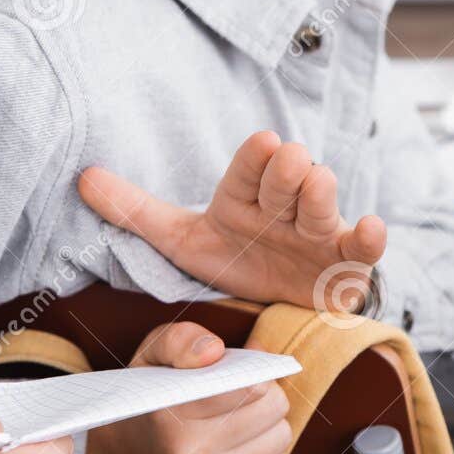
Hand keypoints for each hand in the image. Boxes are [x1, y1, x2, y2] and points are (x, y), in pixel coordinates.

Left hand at [78, 130, 386, 312]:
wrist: (275, 309)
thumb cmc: (236, 263)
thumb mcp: (184, 240)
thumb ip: (136, 210)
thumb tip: (82, 178)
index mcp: (247, 194)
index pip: (252, 163)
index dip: (258, 155)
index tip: (263, 144)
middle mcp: (285, 206)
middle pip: (292, 173)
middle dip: (290, 169)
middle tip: (287, 169)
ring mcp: (319, 231)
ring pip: (326, 200)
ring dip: (322, 193)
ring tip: (316, 190)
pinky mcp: (346, 262)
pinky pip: (364, 247)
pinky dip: (372, 237)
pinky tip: (371, 228)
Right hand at [81, 321, 291, 453]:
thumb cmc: (148, 397)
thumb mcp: (152, 354)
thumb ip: (181, 339)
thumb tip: (215, 350)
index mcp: (171, 416)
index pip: (252, 386)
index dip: (254, 372)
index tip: (240, 373)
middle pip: (274, 409)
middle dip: (266, 394)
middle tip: (244, 393)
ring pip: (281, 439)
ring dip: (270, 424)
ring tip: (242, 418)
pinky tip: (240, 446)